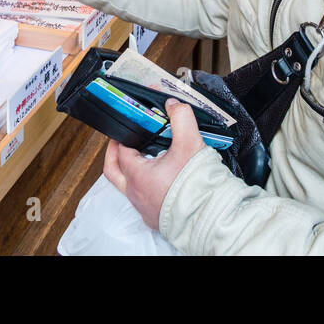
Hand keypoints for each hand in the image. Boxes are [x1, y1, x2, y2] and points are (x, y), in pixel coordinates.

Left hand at [104, 99, 205, 231]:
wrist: (211, 218)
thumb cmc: (197, 186)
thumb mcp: (190, 144)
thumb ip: (181, 118)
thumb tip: (174, 105)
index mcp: (137, 175)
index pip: (121, 151)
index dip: (125, 135)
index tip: (132, 126)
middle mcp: (136, 194)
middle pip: (113, 172)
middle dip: (114, 154)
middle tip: (121, 141)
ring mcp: (144, 208)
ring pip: (127, 187)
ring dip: (130, 171)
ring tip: (144, 158)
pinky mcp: (155, 218)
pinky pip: (142, 200)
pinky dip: (145, 186)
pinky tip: (160, 179)